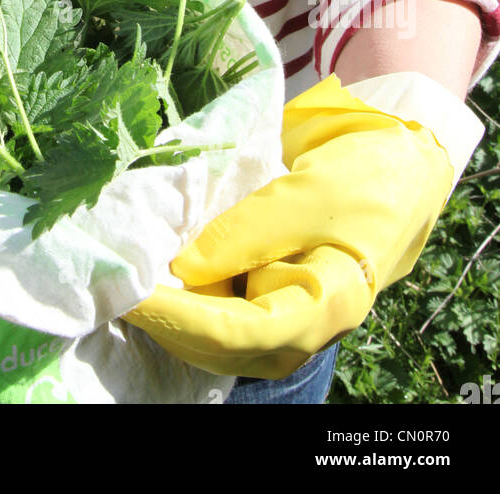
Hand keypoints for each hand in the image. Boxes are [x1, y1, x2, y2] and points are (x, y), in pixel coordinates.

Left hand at [123, 75, 454, 378]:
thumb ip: (245, 233)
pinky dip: (178, 296)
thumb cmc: (363, 176)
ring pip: (212, 333)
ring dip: (165, 312)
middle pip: (221, 344)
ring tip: (118, 280)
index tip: (132, 294)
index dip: (183, 319)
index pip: (243, 332)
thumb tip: (181, 270)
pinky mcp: (264, 293)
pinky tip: (146, 274)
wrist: (397, 162)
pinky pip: (215, 307)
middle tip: (107, 285)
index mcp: (328, 307)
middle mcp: (300, 326)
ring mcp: (281, 312)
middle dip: (163, 321)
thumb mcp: (308, 194)